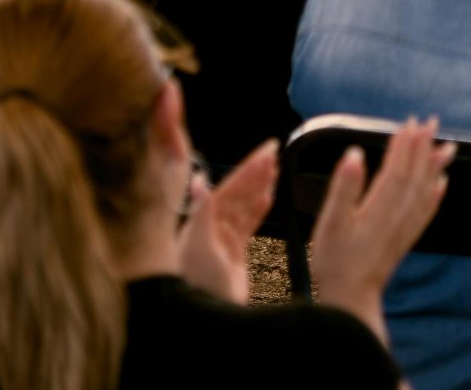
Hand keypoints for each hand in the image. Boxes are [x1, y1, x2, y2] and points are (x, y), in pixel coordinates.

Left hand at [177, 140, 277, 302]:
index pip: (228, 188)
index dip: (247, 169)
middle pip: (237, 195)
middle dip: (255, 174)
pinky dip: (259, 211)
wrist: (203, 318)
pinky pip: (248, 227)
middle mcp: (210, 229)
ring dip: (259, 188)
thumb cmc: (195, 283)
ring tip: (275, 169)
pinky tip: (269, 198)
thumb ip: (201, 211)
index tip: (266, 152)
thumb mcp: (198, 245)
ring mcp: (223, 243)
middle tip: (275, 153)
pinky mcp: (235, 257)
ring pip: (244, 208)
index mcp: (200, 223)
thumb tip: (199, 179)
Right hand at [309, 118, 454, 332]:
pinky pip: (427, 211)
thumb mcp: (329, 222)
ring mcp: (405, 227)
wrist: (351, 299)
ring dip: (435, 165)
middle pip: (416, 173)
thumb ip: (344, 187)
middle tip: (432, 121)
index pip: (398, 167)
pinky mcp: (406, 238)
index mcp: (381, 206)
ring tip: (447, 146)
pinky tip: (441, 184)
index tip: (410, 122)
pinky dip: (436, 195)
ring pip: (425, 189)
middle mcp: (400, 214)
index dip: (404, 144)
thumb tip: (354, 154)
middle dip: (423, 146)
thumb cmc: (334, 261)